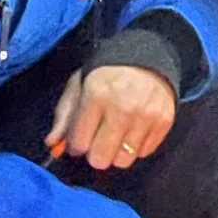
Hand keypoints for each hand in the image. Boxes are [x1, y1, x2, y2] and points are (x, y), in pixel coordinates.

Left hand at [49, 63, 177, 170]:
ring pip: (123, 160)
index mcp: (97, 94)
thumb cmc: (105, 74)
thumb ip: (64, 116)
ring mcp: (146, 115)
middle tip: (97, 143)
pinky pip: (143, 153)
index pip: (80, 143)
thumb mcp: (79, 86)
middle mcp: (123, 107)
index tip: (79, 140)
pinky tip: (132, 132)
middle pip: (101, 158)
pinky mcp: (164, 121)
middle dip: (94, 155)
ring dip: (116, 154)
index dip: (76, 146)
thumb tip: (53, 144)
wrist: (148, 56)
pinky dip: (135, 148)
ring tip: (115, 138)